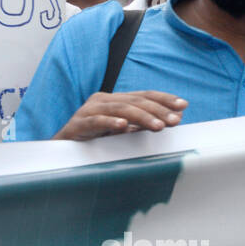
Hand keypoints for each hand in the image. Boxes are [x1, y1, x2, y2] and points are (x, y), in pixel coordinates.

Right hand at [54, 91, 186, 140]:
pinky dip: (110, 122)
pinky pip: (96, 121)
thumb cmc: (93, 140)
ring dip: (141, 117)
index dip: (164, 99)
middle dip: (158, 110)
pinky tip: (123, 126)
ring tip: (158, 126)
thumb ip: (141, 124)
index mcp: (114, 100)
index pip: (143, 95)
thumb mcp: (121, 132)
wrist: (61, 150)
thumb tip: (171, 119)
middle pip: (134, 100)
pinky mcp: (78, 124)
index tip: (183, 105)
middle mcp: (102, 100)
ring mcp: (89, 110)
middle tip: (175, 120)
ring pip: (119, 109)